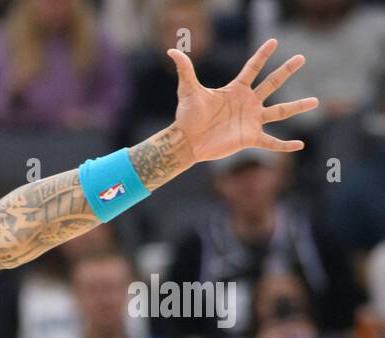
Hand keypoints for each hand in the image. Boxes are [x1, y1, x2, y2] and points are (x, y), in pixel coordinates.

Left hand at [169, 38, 317, 164]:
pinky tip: (299, 145)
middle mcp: (248, 102)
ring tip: (316, 101)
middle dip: (286, 70)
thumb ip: (184, 70)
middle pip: (272, 83)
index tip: (273, 41)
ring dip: (298, 106)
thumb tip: (172, 49)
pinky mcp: (250, 138)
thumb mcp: (187, 90)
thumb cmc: (187, 115)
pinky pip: (271, 142)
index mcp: (236, 90)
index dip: (262, 55)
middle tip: (301, 57)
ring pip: (280, 112)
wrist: (187, 140)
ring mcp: (251, 120)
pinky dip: (284, 145)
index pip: (252, 68)